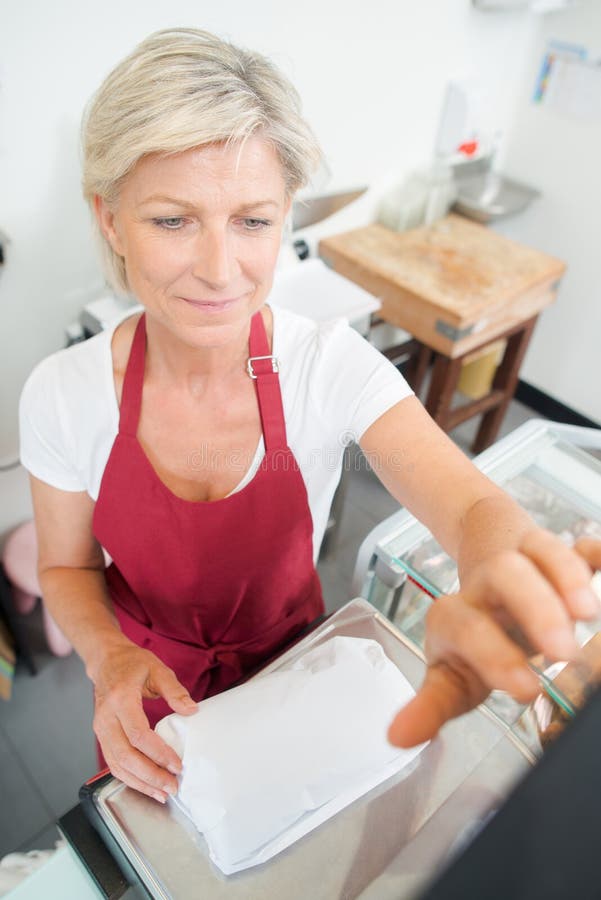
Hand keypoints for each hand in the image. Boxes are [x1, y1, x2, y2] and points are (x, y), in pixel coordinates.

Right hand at [91, 640, 196, 800]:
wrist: (107, 661)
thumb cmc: (133, 664)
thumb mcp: (158, 669)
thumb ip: (174, 690)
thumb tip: (192, 710)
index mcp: (121, 699)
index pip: (138, 734)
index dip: (158, 753)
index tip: (177, 765)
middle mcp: (106, 717)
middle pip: (125, 755)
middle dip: (149, 775)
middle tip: (172, 787)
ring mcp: (100, 729)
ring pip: (116, 764)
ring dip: (139, 782)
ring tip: (162, 793)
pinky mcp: (101, 736)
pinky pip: (113, 763)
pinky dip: (129, 778)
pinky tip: (146, 785)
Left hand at [388, 531, 600, 747]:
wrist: (482, 569)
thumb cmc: (474, 637)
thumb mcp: (452, 675)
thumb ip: (431, 705)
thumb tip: (398, 736)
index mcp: (458, 616)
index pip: (467, 628)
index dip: (493, 655)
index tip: (526, 688)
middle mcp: (489, 584)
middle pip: (503, 576)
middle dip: (533, 609)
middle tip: (563, 651)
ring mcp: (524, 560)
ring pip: (538, 551)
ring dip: (564, 576)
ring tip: (588, 613)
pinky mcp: (556, 552)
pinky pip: (574, 543)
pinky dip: (591, 552)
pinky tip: (600, 562)